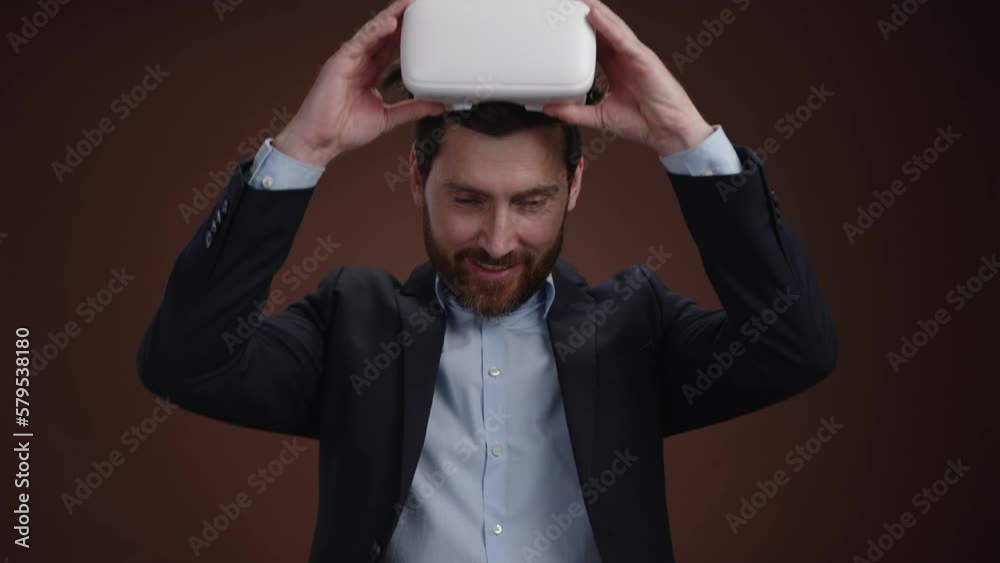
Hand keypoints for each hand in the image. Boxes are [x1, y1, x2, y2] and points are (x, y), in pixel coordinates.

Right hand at [274, 0, 444, 166]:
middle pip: (383, 35)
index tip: (423, 24)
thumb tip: (436, 106)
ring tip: (406, 5)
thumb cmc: (346, 129)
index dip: (406, 35)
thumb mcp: (388, 118)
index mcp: (370, 73)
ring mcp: (349, 61)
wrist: (324, 141)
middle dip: (400, 19)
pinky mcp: (339, 63)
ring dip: (390, 18)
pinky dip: (374, 32)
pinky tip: (389, 22)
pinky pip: (359, 42)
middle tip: (417, 5)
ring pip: (372, 33)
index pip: (391, 48)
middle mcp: (360, 63)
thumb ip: (412, 109)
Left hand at [541, 0, 713, 156]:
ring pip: (612, 28)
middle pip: (603, 30)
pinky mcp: (644, 60)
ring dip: (596, 12)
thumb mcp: (599, 116)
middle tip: (568, 3)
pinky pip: (623, 40)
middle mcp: (625, 59)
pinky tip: (595, 15)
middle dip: (586, 15)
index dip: (579, 32)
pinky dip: (609, 27)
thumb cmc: (643, 123)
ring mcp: (635, 57)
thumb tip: (550, 108)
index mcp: (616, 69)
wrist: (667, 133)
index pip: (594, 44)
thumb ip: (574, 112)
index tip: (561, 21)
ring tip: (580, 0)